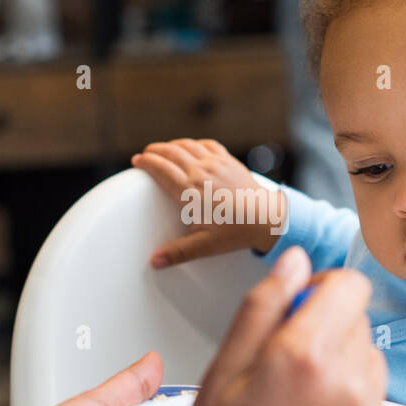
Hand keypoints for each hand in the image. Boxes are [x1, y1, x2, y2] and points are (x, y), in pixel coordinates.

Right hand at [131, 138, 284, 265]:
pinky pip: (208, 144)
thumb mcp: (205, 245)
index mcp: (191, 191)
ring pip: (188, 145)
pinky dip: (194, 143)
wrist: (268, 218)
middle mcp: (202, 172)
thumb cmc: (237, 232)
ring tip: (162, 149)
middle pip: (171, 152)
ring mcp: (217, 163)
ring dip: (171, 145)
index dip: (147, 162)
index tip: (137, 161)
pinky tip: (190, 147)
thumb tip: (154, 262)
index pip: (162, 169)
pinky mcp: (230, 161)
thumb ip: (178, 253)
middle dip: (154, 151)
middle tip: (145, 154)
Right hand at [139, 245, 391, 405]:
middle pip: (358, 327)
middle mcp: (349, 387)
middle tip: (279, 375)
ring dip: (339, 376)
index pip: (349, 286)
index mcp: (302, 357)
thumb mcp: (216, 376)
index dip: (321, 292)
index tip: (299, 311)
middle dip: (324, 335)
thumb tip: (295, 263)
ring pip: (369, 369)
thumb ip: (261, 308)